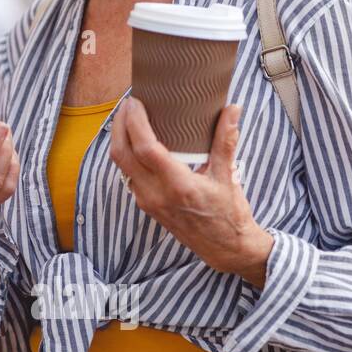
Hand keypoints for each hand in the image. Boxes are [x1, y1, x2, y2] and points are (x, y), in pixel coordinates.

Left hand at [109, 96, 273, 286]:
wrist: (225, 248)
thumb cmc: (229, 214)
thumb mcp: (229, 176)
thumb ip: (226, 141)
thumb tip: (233, 109)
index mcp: (178, 185)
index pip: (145, 148)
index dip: (135, 123)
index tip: (135, 102)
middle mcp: (156, 194)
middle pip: (122, 154)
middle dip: (119, 125)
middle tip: (127, 103)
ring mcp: (147, 200)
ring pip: (120, 165)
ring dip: (119, 139)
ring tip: (127, 117)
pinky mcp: (145, 204)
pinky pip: (126, 174)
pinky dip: (125, 154)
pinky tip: (134, 140)